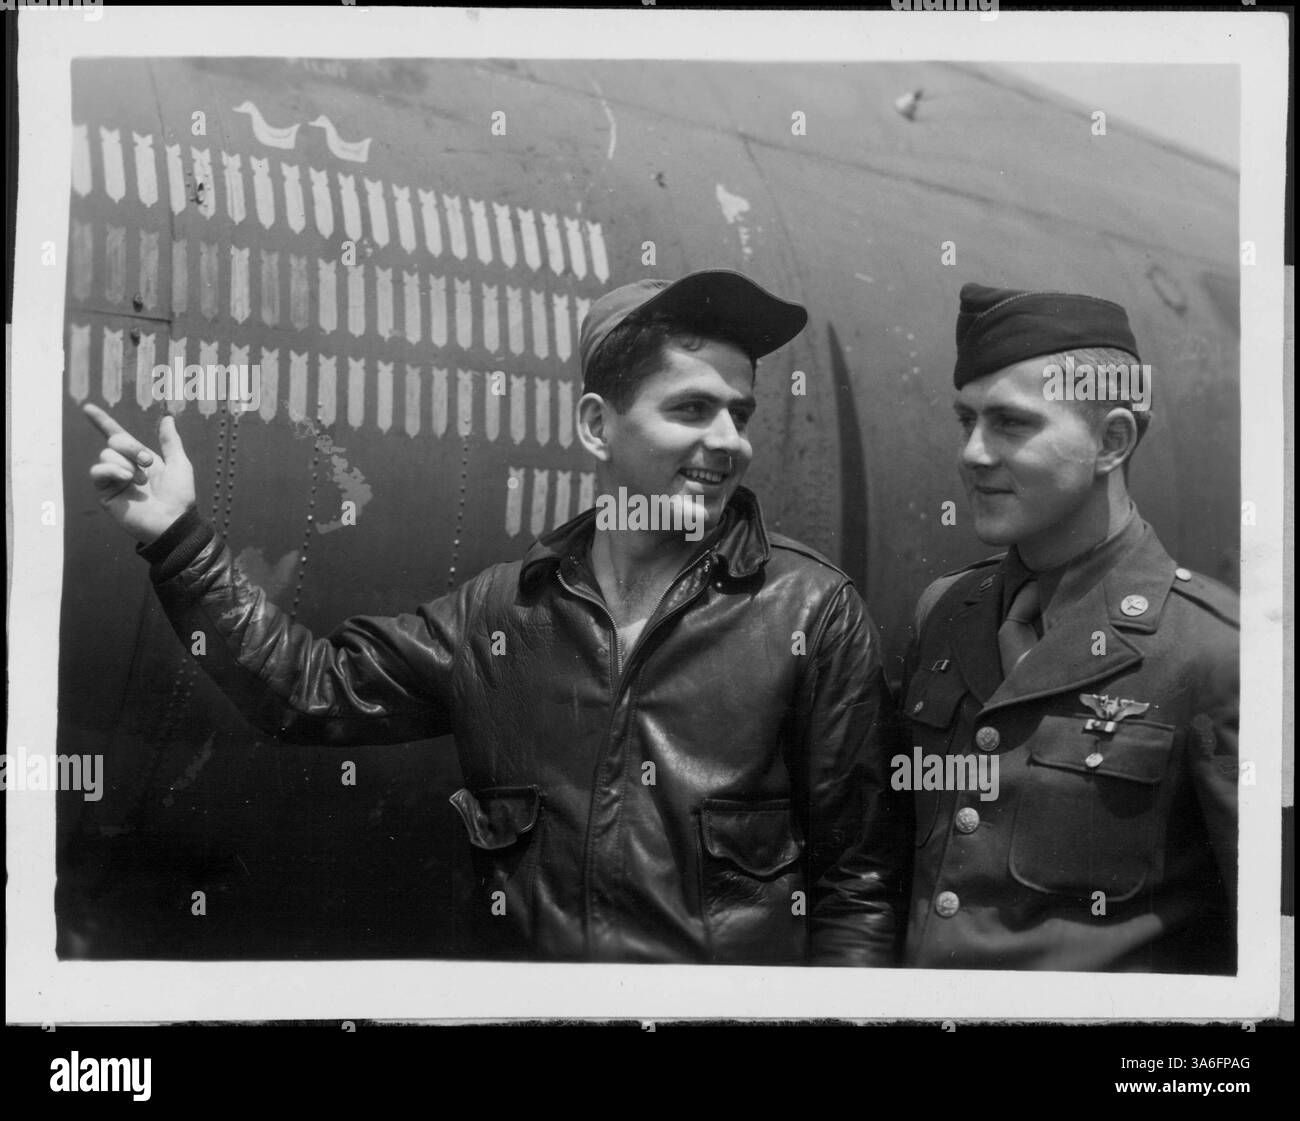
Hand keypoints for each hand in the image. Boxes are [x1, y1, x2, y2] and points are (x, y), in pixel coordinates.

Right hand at [83, 403, 195, 543]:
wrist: (173, 521)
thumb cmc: (179, 496)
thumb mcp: (179, 463)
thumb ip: (171, 441)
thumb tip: (167, 419)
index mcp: (140, 458)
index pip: (117, 436)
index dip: (102, 422)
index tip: (88, 408)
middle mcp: (124, 466)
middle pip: (114, 441)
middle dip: (131, 446)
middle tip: (147, 462)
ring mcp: (114, 479)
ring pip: (106, 454)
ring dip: (126, 462)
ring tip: (140, 479)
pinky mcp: (105, 493)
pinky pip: (98, 470)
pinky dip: (112, 470)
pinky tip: (127, 479)